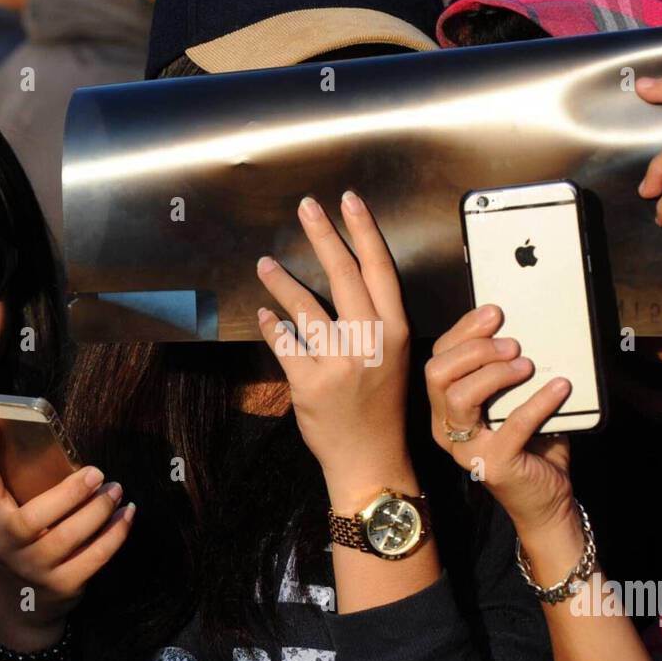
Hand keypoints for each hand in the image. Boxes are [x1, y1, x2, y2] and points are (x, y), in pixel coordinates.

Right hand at [0, 417, 133, 631]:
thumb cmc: (19, 540)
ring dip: (99, 510)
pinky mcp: (62, 584)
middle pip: (34, 517)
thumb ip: (16, 482)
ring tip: (116, 489)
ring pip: (69, 537)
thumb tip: (42, 433)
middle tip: (97, 472)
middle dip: (71, 492)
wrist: (21, 602)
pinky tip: (126, 515)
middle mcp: (6, 544)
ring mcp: (34, 568)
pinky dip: (115, 534)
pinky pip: (94, 557)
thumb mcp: (6, 513)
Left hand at [256, 192, 412, 507]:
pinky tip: (265, 316)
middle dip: (323, 234)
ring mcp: (339, 362)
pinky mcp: (309, 382)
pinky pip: (284, 342)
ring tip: (265, 264)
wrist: (371, 459)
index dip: (363, 230)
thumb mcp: (395, 360)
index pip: (380, 269)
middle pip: (343, 274)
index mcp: (396, 332)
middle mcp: (371, 342)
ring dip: (281, 281)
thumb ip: (377, 323)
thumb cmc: (382, 409)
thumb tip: (350, 283)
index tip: (348, 201)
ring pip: (305, 306)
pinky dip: (272, 326)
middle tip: (306, 206)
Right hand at [426, 305, 576, 545]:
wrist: (546, 499)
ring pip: (459, 397)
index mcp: (445, 409)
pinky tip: (560, 386)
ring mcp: (466, 449)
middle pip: (438, 374)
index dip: (463, 331)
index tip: (494, 314)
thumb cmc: (530, 446)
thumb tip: (522, 329)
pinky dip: (538, 401)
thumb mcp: (513, 402)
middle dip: (473, 349)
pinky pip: (513, 425)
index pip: (438, 359)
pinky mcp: (494, 465)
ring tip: (526, 365)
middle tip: (512, 344)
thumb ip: (508, 372)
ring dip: (494, 373)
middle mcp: (446, 428)